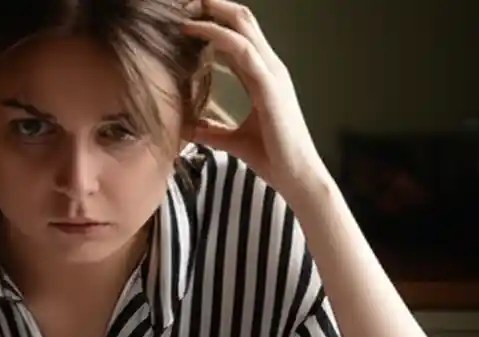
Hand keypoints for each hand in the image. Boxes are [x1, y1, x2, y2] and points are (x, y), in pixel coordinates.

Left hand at [182, 0, 328, 199]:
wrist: (297, 177)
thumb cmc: (273, 158)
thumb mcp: (233, 140)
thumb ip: (213, 130)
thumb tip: (188, 128)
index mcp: (263, 76)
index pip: (239, 35)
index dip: (214, 20)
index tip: (185, 18)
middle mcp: (270, 68)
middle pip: (242, 21)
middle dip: (212, 7)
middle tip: (181, 4)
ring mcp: (272, 74)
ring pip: (242, 26)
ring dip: (211, 13)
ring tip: (184, 9)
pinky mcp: (269, 86)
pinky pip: (241, 50)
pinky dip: (216, 35)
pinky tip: (194, 31)